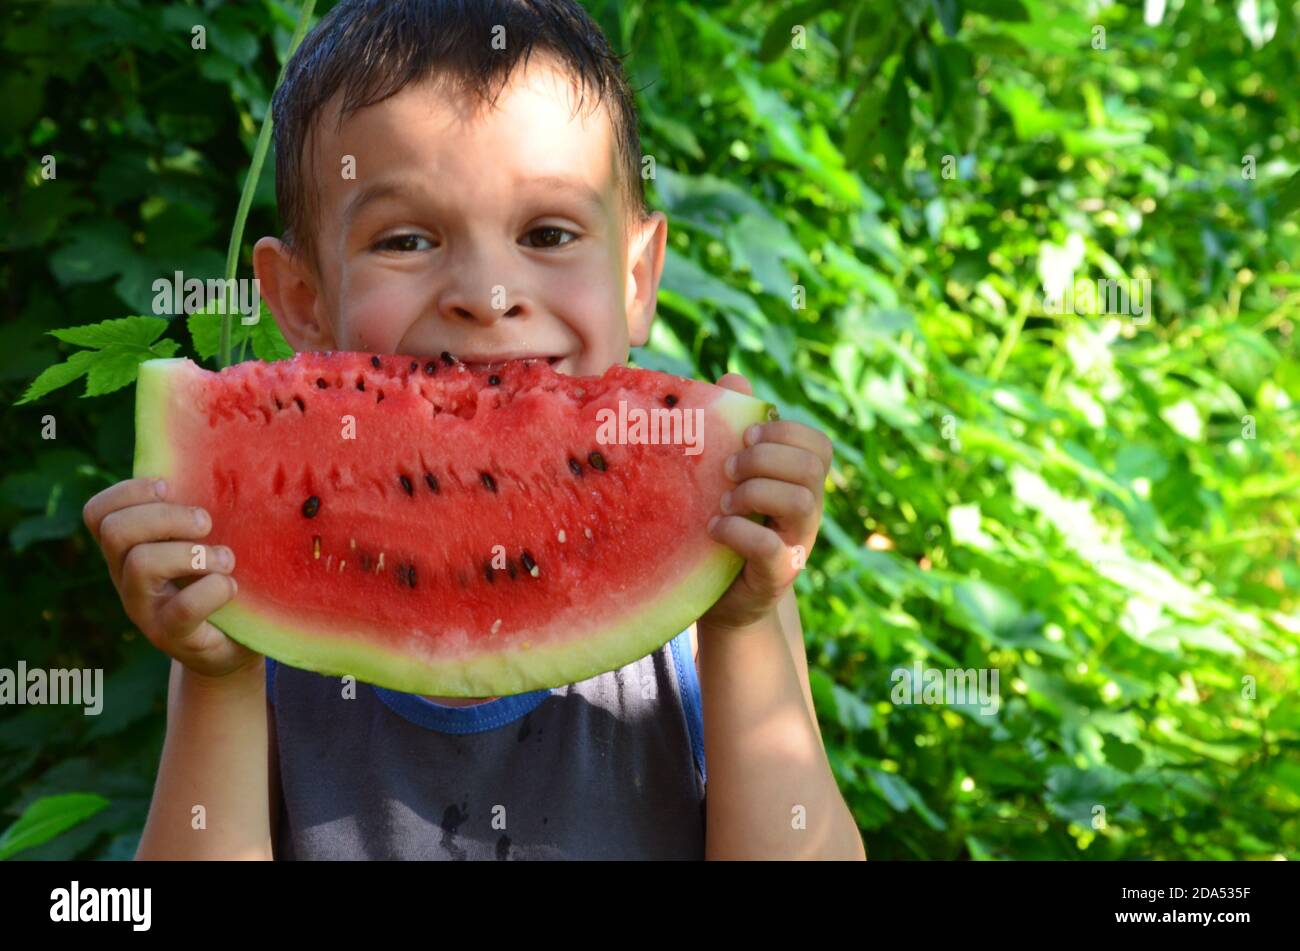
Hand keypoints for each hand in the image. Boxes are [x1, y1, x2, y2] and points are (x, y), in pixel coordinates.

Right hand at [83, 477, 256, 679]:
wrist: (232, 645)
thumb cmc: (218, 579)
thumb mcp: (203, 542)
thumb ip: (195, 513)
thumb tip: (223, 462)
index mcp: (129, 549)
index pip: (98, 513)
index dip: (127, 492)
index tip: (170, 486)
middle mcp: (127, 578)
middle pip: (115, 531)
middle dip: (164, 517)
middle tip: (206, 523)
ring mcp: (144, 609)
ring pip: (141, 564)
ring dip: (192, 553)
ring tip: (225, 558)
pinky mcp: (171, 637)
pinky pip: (181, 609)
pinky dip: (212, 590)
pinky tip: (231, 586)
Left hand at [701, 374, 831, 632]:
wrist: (715, 595)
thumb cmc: (721, 526)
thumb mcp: (724, 475)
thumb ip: (732, 428)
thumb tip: (733, 380)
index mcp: (799, 482)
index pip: (818, 443)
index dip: (784, 432)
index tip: (745, 436)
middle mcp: (807, 511)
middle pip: (811, 466)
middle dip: (765, 457)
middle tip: (728, 469)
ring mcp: (797, 544)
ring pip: (801, 500)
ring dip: (754, 491)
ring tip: (723, 501)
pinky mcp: (777, 575)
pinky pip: (771, 547)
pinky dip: (738, 531)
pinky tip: (715, 528)